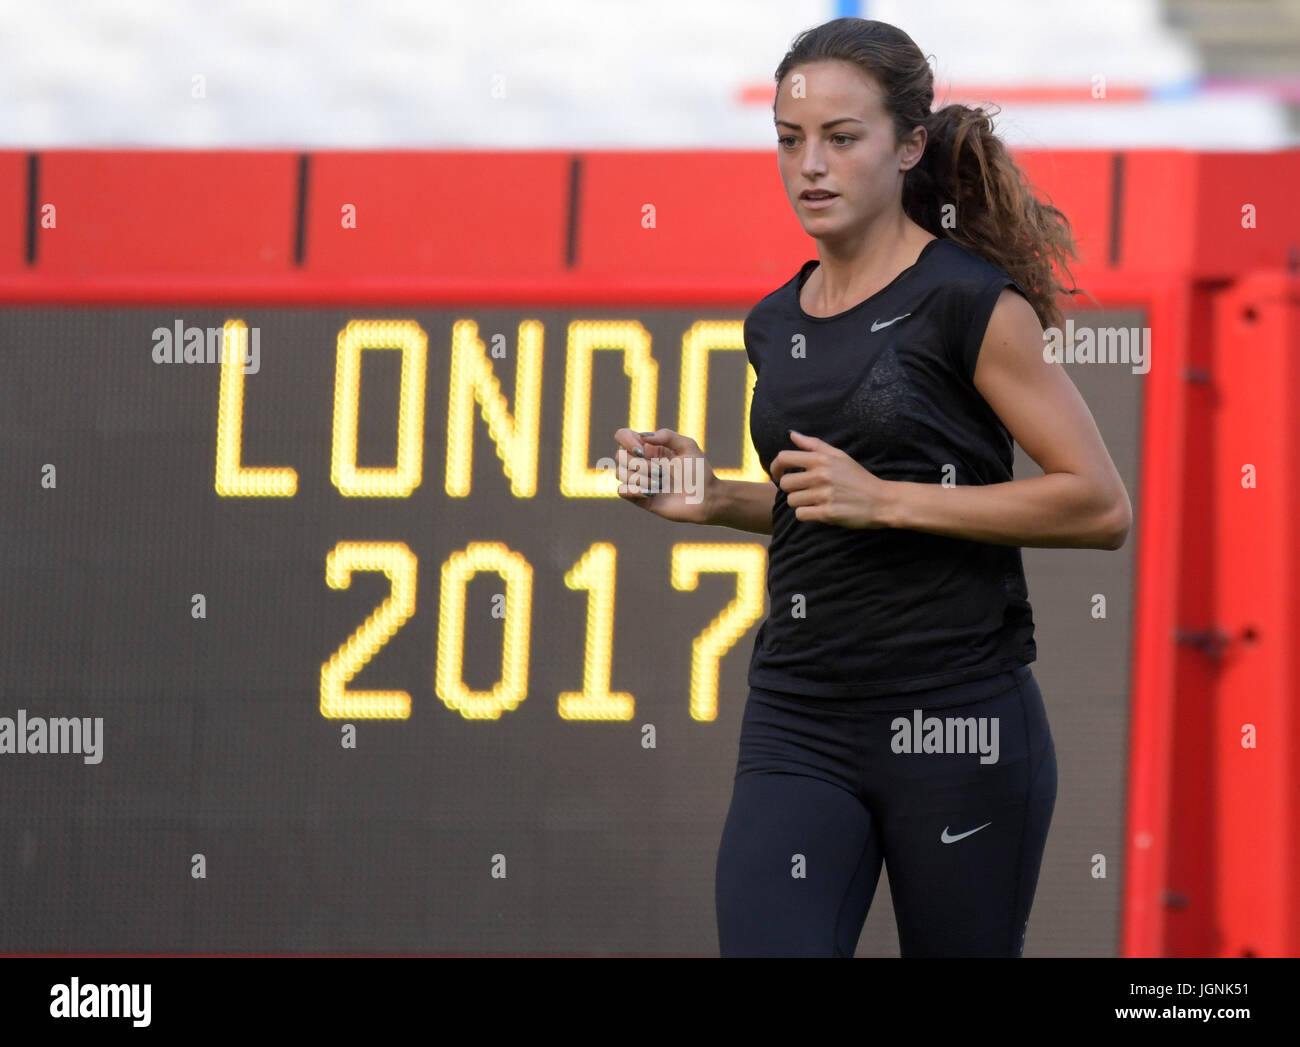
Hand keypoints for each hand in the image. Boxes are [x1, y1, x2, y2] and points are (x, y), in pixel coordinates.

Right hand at [611, 427, 716, 523]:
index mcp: (649, 447)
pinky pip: (621, 491)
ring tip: (662, 484)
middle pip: (620, 456)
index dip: (627, 441)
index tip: (643, 450)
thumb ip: (666, 435)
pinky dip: (634, 490)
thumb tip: (642, 437)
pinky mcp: (639, 498)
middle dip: (640, 464)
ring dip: (642, 478)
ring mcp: (639, 480)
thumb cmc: (699, 471)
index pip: (622, 436)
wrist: (706, 498)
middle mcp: (641, 462)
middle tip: (661, 472)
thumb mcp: (687, 446)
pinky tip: (652, 493)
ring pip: (620, 473)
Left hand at [770, 430, 888, 528]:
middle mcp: (821, 475)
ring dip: (799, 503)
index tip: (777, 474)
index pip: (784, 458)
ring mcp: (824, 495)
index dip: (774, 467)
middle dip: (790, 489)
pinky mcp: (828, 513)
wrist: (881, 500)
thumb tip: (791, 434)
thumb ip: (814, 445)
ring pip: (791, 501)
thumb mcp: (839, 456)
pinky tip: (817, 511)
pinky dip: (806, 515)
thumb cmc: (858, 478)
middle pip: (785, 483)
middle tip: (803, 491)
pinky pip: (801, 515)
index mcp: (822, 459)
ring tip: (814, 501)